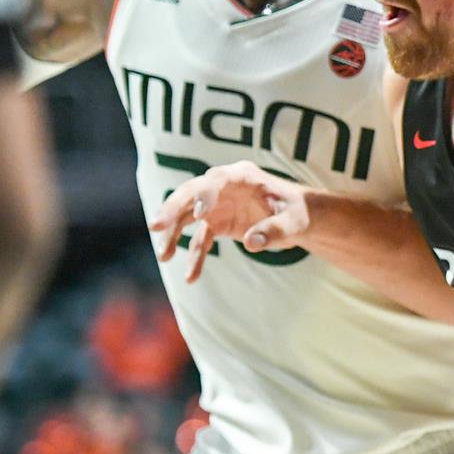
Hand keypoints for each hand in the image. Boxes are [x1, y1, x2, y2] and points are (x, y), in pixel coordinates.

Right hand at [148, 163, 309, 282]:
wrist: (298, 218)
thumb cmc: (298, 212)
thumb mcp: (295, 221)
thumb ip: (275, 230)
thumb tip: (252, 243)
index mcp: (241, 176)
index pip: (215, 180)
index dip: (204, 194)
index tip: (199, 213)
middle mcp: (223, 187)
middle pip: (190, 194)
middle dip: (171, 210)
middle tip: (155, 226)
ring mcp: (216, 205)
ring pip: (186, 217)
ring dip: (172, 235)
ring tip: (163, 256)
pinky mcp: (215, 223)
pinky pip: (199, 239)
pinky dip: (195, 257)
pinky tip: (190, 277)